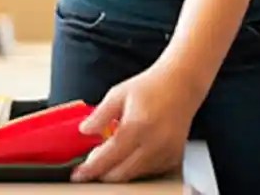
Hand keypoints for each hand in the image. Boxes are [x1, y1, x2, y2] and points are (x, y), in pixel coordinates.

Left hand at [71, 62, 199, 182]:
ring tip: (112, 153)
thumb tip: (84, 130)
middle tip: (91, 166)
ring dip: (119, 171)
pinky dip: (135, 168)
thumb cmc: (151, 86)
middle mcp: (154, 143)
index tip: (78, 174)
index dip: (90, 169)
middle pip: (121, 174)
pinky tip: (131, 152)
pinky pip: (149, 172)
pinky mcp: (173, 157)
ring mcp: (166, 152)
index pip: (108, 157)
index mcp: (137, 126)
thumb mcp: (118, 94)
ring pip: (135, 175)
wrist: (181, 84)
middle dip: (102, 173)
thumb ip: (99, 115)